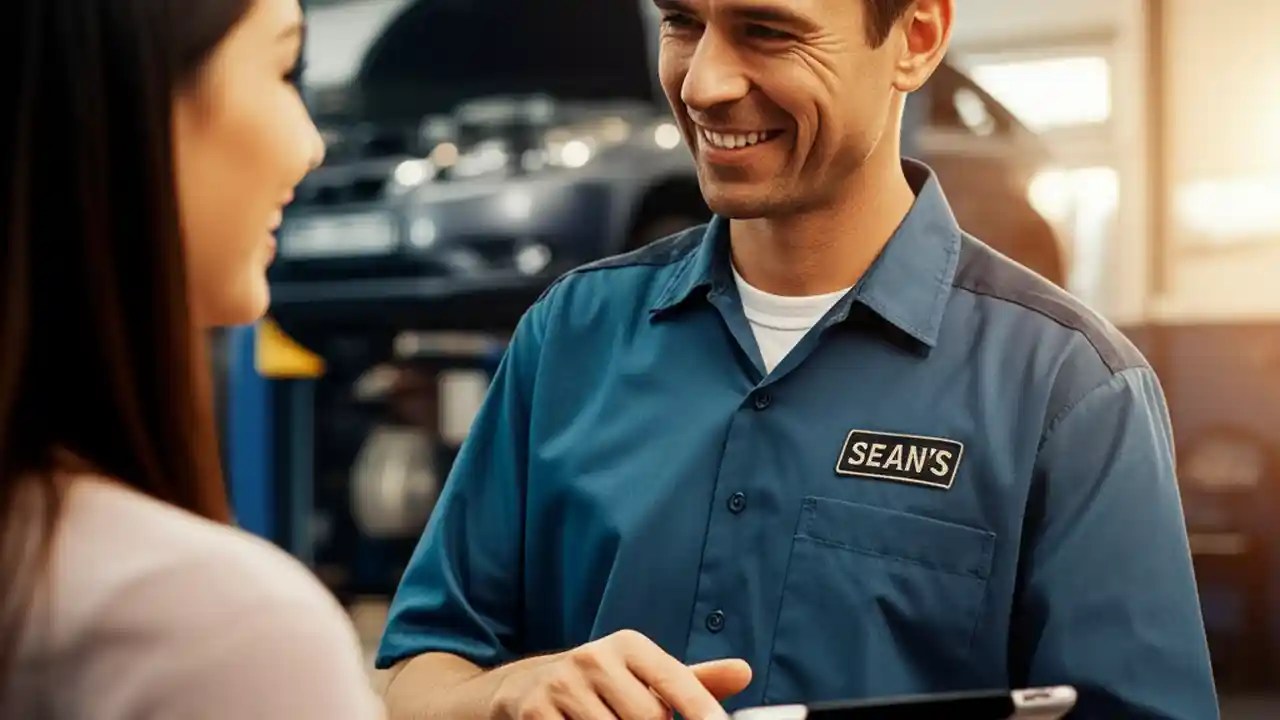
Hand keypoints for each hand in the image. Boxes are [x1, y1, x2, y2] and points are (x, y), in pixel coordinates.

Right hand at [489, 629, 751, 719]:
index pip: (674, 680)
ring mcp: (561, 685)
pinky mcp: (534, 713)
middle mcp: (594, 657)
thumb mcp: (642, 677)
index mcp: (628, 646)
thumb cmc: (599, 688)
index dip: (701, 710)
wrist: (521, 689)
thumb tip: (745, 671)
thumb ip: (692, 682)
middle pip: (649, 719)